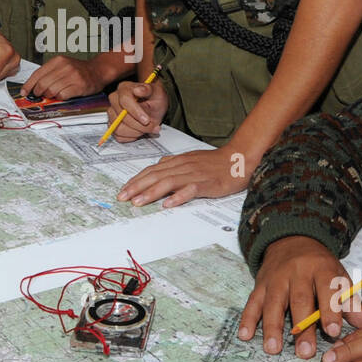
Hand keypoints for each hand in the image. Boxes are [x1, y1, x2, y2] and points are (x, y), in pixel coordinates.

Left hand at [21, 55, 106, 100]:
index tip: (24, 92)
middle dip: (38, 92)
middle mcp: (64, 67)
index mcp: (57, 61)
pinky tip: (63, 95)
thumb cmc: (78, 70)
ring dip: (50, 96)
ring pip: (51, 90)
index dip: (29, 84)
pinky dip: (60, 98)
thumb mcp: (62, 66)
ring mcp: (72, 76)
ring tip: (53, 94)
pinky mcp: (79, 86)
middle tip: (39, 95)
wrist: (98, 70)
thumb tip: (33, 86)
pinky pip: (62, 95)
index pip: (38, 73)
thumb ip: (49, 74)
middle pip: (43, 84)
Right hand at [105, 79, 166, 142]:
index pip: (124, 100)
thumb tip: (138, 90)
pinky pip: (119, 136)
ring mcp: (112, 113)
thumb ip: (148, 90)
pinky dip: (132, 136)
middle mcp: (115, 100)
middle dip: (138, 125)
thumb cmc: (154, 99)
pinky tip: (139, 130)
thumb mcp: (157, 93)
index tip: (147, 120)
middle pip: (120, 117)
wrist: (154, 107)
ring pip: (118, 128)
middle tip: (151, 126)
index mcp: (124, 88)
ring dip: (136, 132)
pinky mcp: (113, 125)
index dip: (135, 112)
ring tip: (147, 128)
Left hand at [116, 144, 255, 208]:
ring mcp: (195, 175)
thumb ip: (174, 164)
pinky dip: (178, 196)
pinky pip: (191, 190)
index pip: (152, 170)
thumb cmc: (215, 161)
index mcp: (178, 161)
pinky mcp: (207, 184)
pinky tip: (169, 204)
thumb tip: (158, 166)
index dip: (136, 180)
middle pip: (155, 176)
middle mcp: (183, 166)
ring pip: (169, 182)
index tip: (123, 190)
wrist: (238, 158)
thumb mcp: (191, 159)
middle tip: (123, 197)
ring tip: (138, 202)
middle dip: (137, 187)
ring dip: (151, 192)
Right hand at [237, 236, 361, 358]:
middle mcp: (297, 272)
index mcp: (322, 269)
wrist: (293, 239)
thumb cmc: (320, 266)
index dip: (330, 311)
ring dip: (273, 327)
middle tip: (305, 352)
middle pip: (299, 301)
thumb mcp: (339, 278)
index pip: (327, 290)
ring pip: (274, 303)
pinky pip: (253, 302)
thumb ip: (352, 303)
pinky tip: (246, 335)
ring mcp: (276, 279)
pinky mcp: (260, 284)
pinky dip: (248, 319)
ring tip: (273, 348)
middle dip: (302, 328)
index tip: (334, 332)